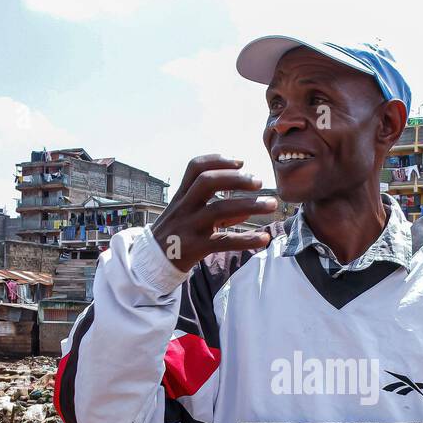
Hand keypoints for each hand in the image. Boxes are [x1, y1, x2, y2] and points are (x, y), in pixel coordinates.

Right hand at [150, 155, 278, 272]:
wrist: (151, 262)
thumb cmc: (175, 235)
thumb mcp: (189, 217)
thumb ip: (215, 210)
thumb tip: (245, 211)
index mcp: (181, 196)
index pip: (196, 168)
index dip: (218, 160)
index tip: (240, 162)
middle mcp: (184, 207)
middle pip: (207, 182)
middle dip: (235, 178)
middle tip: (258, 182)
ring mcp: (189, 227)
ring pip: (219, 209)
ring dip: (249, 205)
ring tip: (271, 204)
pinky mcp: (195, 248)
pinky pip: (224, 242)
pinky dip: (247, 240)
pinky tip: (264, 239)